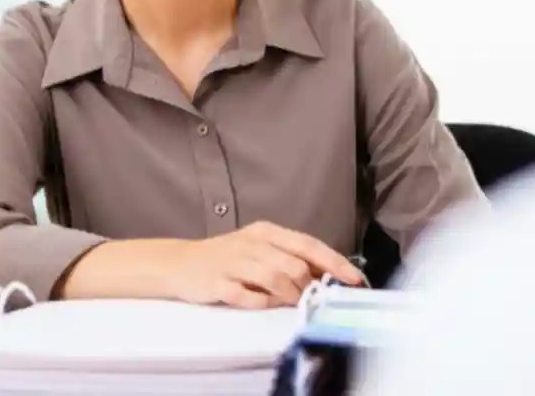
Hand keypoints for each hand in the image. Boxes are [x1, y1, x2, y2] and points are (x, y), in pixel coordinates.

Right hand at [167, 221, 364, 308]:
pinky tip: (260, 302)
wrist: (180, 263)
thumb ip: (290, 258)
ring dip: (288, 296)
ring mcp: (234, 262)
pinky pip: (248, 297)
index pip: (308, 245)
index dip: (334, 263)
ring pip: (275, 280)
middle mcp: (252, 243)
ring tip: (287, 302)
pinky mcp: (218, 282)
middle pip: (294, 265)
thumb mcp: (259, 249)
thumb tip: (326, 275)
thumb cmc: (227, 257)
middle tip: (307, 297)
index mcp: (266, 232)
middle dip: (307, 286)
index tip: (354, 279)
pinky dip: (261, 303)